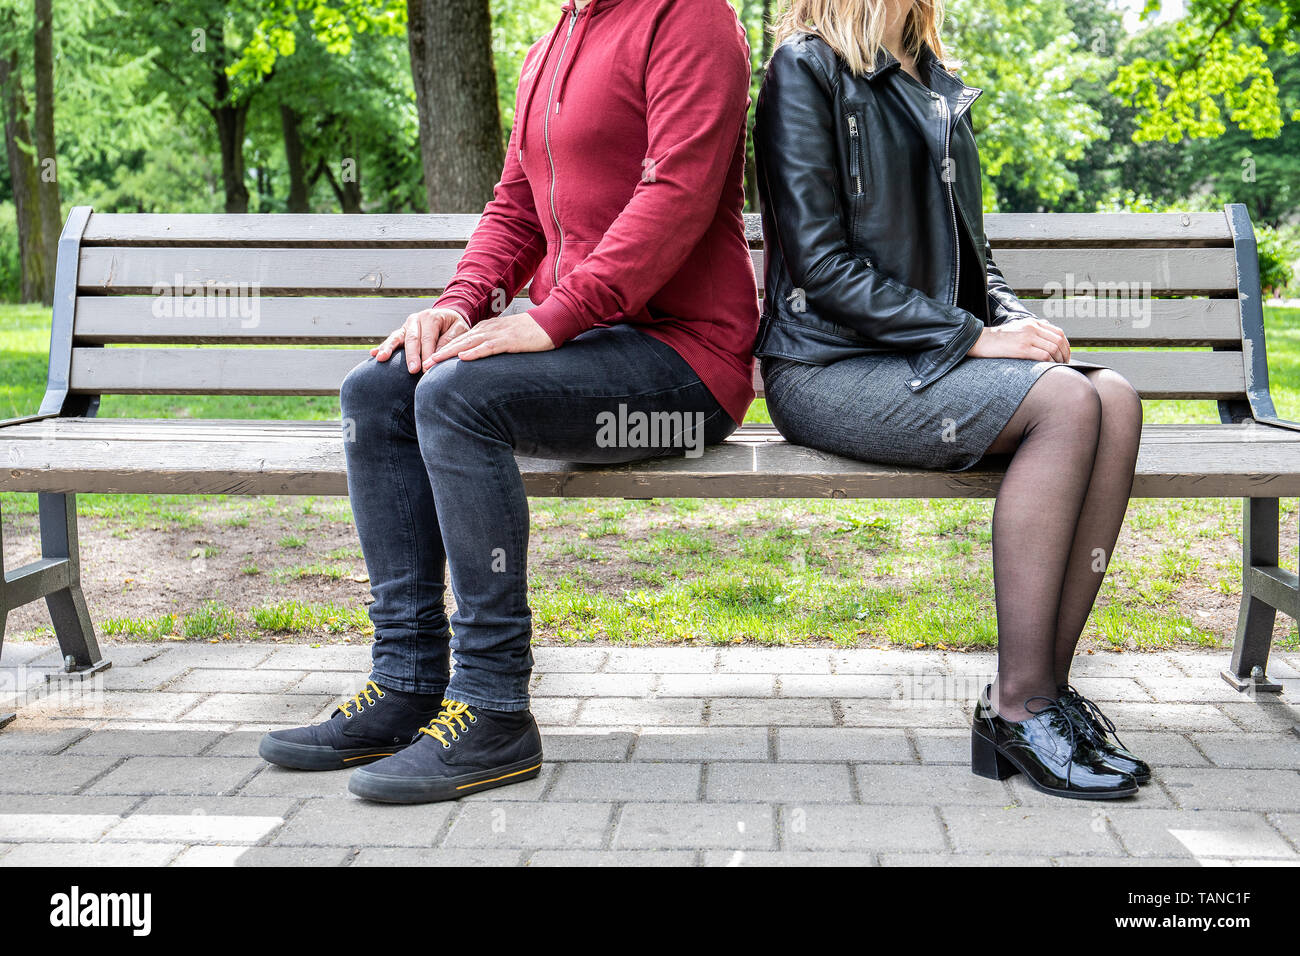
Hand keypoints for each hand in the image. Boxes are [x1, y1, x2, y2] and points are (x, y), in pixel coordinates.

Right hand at [372, 307, 470, 372]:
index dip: (427, 355)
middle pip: (412, 339)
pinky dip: (382, 346)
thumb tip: (436, 357)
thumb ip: (449, 341)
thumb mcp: (459, 330)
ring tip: (381, 358)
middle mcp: (416, 319)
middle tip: (412, 370)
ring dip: (389, 348)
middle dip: (411, 355)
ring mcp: (407, 325)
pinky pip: (392, 339)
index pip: (428, 339)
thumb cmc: (455, 326)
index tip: (428, 371)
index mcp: (431, 317)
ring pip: (397, 337)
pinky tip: (373, 354)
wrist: (448, 317)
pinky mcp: (401, 332)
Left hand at [429, 311, 554, 362]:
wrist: (552, 322)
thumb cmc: (532, 334)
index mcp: (487, 329)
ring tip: (435, 362)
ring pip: (469, 343)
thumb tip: (481, 359)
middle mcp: (489, 329)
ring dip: (450, 353)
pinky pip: (489, 347)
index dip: (444, 350)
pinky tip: (463, 358)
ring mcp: (499, 334)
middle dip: (440, 352)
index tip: (430, 361)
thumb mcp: (509, 339)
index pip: (461, 340)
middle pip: (459, 341)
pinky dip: (475, 352)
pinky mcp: (510, 341)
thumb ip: (494, 346)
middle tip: (424, 364)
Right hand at [967, 316, 1069, 363]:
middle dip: (1065, 354)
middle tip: (1064, 364)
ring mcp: (1027, 337)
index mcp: (1032, 322)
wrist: (979, 341)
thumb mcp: (1017, 328)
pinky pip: (1043, 356)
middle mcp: (1032, 327)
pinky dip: (1050, 363)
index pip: (1058, 332)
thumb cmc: (998, 339)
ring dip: (1059, 360)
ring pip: (1053, 348)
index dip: (1066, 346)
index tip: (1065, 356)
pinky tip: (1048, 368)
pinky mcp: (1021, 348)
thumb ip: (1033, 329)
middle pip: (1059, 340)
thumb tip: (1049, 333)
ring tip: (1057, 367)